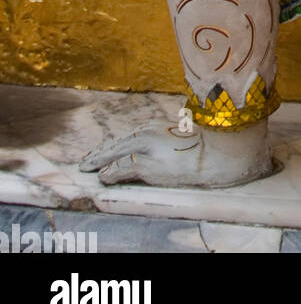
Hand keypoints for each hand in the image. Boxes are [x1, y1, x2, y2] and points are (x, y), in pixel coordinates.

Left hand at [79, 121, 271, 188]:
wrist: (212, 153)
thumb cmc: (196, 145)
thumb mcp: (173, 137)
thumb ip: (156, 140)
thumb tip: (146, 145)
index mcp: (151, 128)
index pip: (123, 139)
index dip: (109, 147)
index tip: (99, 152)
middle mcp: (145, 136)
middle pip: (115, 146)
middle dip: (99, 155)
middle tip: (85, 162)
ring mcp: (146, 151)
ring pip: (116, 158)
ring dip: (102, 164)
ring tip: (92, 170)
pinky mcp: (148, 167)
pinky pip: (123, 170)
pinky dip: (111, 172)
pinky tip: (104, 176)